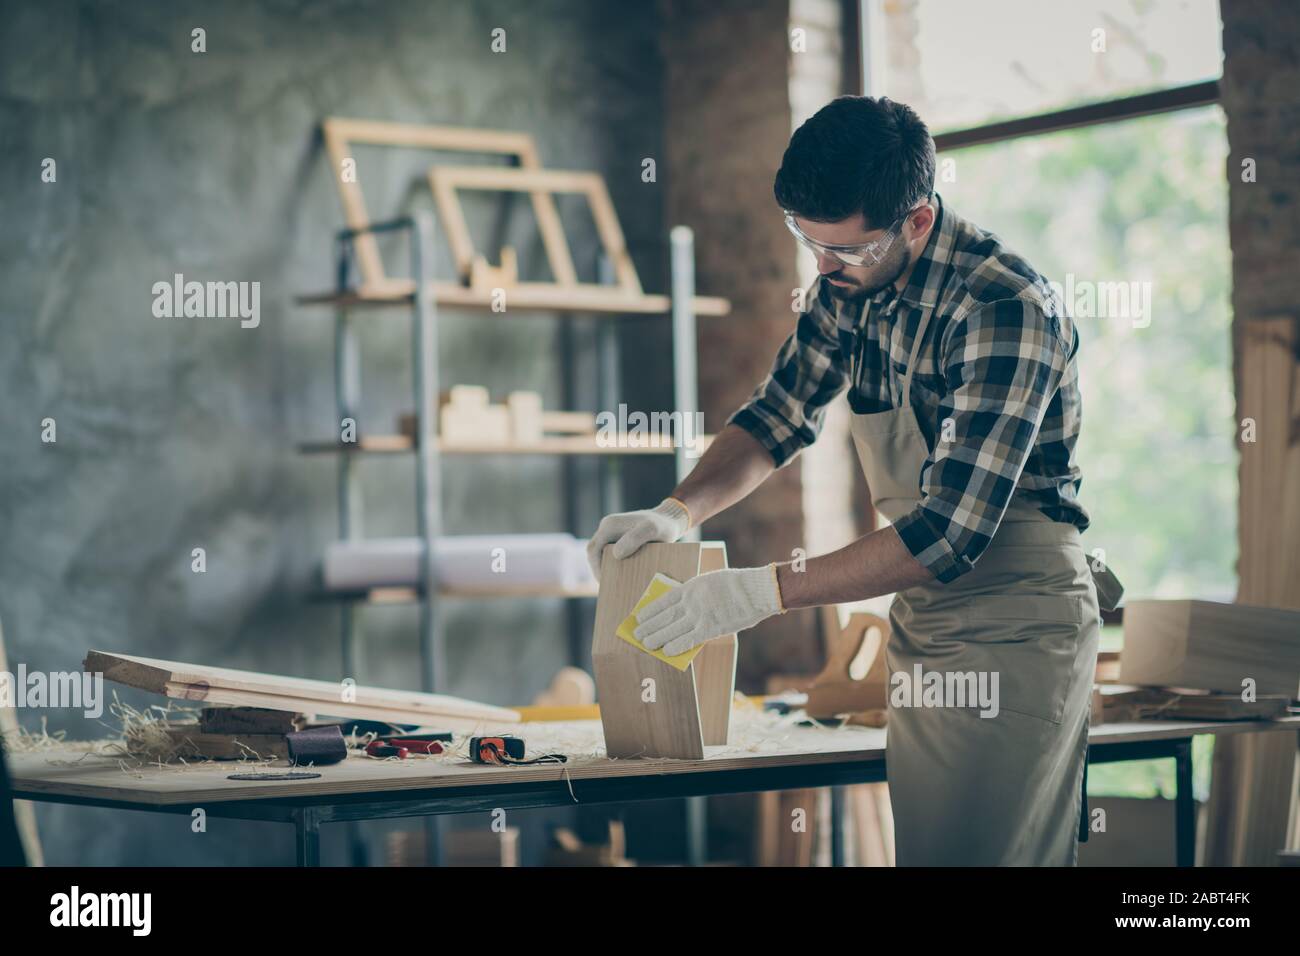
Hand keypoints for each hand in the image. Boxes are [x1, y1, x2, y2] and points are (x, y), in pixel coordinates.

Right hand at [586, 499, 689, 579]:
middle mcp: (607, 528)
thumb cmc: (663, 525)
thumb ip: (635, 538)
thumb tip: (616, 554)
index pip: (593, 550)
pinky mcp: (619, 539)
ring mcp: (612, 533)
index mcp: (610, 525)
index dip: (596, 568)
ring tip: (617, 583)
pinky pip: (610, 554)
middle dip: (600, 570)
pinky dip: (614, 565)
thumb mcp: (652, 530)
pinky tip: (624, 575)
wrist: (671, 520)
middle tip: (610, 586)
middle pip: (595, 553)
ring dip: (607, 568)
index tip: (605, 582)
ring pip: (601, 554)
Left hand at [635, 566, 782, 655]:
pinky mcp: (710, 628)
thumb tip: (684, 605)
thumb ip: (696, 593)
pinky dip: (676, 646)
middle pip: (665, 616)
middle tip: (637, 634)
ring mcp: (700, 615)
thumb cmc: (736, 585)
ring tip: (646, 644)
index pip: (664, 600)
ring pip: (672, 629)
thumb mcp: (710, 581)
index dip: (650, 610)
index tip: (640, 616)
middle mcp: (691, 602)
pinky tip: (666, 652)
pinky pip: (689, 640)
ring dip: (657, 637)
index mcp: (691, 587)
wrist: (755, 590)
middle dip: (650, 626)